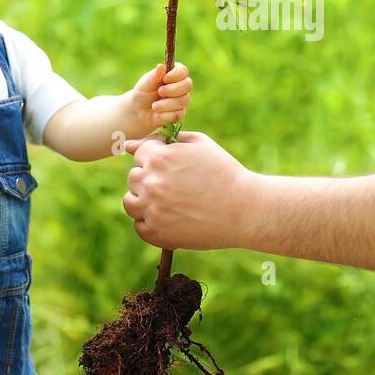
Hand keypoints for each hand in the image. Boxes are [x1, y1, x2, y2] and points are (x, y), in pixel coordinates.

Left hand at [122, 131, 253, 249]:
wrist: (244, 209)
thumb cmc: (224, 173)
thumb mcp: (201, 144)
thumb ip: (165, 139)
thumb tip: (130, 145)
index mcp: (159, 159)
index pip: (139, 153)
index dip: (156, 156)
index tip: (173, 165)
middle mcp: (151, 184)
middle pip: (133, 177)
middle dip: (150, 177)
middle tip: (176, 185)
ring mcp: (152, 211)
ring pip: (130, 202)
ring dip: (144, 200)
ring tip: (167, 202)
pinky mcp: (157, 234)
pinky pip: (139, 226)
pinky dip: (150, 222)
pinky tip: (170, 218)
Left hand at [129, 61, 190, 130]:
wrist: (139, 112)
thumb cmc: (143, 93)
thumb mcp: (146, 83)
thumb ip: (154, 75)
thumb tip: (161, 66)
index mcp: (173, 74)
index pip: (183, 71)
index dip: (176, 75)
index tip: (164, 79)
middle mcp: (181, 86)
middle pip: (188, 85)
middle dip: (173, 90)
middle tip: (160, 92)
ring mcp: (182, 100)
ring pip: (183, 101)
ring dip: (166, 104)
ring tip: (154, 106)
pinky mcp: (180, 113)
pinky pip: (178, 114)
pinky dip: (165, 115)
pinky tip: (157, 114)